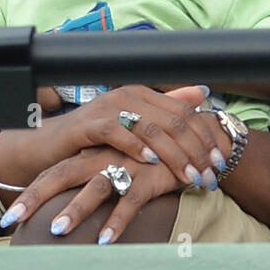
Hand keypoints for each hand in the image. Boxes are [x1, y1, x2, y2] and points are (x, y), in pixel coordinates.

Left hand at [6, 145, 185, 243]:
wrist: (190, 138)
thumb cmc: (152, 153)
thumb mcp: (120, 158)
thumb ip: (97, 167)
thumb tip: (73, 185)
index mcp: (93, 152)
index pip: (55, 169)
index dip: (32, 191)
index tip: (10, 218)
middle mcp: (103, 156)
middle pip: (63, 173)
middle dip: (36, 197)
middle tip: (13, 219)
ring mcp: (126, 164)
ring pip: (96, 187)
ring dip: (75, 209)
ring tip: (57, 230)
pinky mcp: (149, 176)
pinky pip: (130, 201)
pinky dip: (117, 221)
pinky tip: (105, 241)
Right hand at [44, 84, 225, 189]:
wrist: (49, 146)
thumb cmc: (94, 141)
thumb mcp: (134, 128)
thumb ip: (166, 110)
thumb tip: (203, 93)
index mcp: (143, 94)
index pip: (185, 112)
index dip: (205, 137)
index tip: (220, 162)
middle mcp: (129, 95)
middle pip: (174, 121)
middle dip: (196, 150)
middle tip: (209, 175)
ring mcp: (109, 107)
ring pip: (152, 128)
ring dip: (174, 155)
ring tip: (189, 176)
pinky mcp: (89, 123)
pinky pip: (119, 132)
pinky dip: (137, 147)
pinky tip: (151, 163)